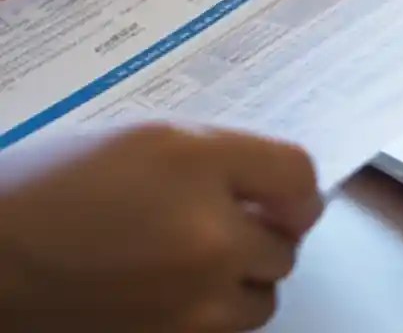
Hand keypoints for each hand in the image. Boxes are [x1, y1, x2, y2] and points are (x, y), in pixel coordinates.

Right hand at [0, 123, 323, 331]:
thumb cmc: (52, 187)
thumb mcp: (143, 140)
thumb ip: (219, 157)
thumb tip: (281, 189)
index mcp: (195, 163)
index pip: (298, 175)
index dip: (298, 189)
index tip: (282, 198)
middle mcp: (207, 234)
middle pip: (286, 244)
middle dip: (262, 235)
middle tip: (225, 225)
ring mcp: (192, 299)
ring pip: (263, 298)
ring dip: (243, 281)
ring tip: (198, 263)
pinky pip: (225, 329)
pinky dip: (212, 313)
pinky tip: (174, 291)